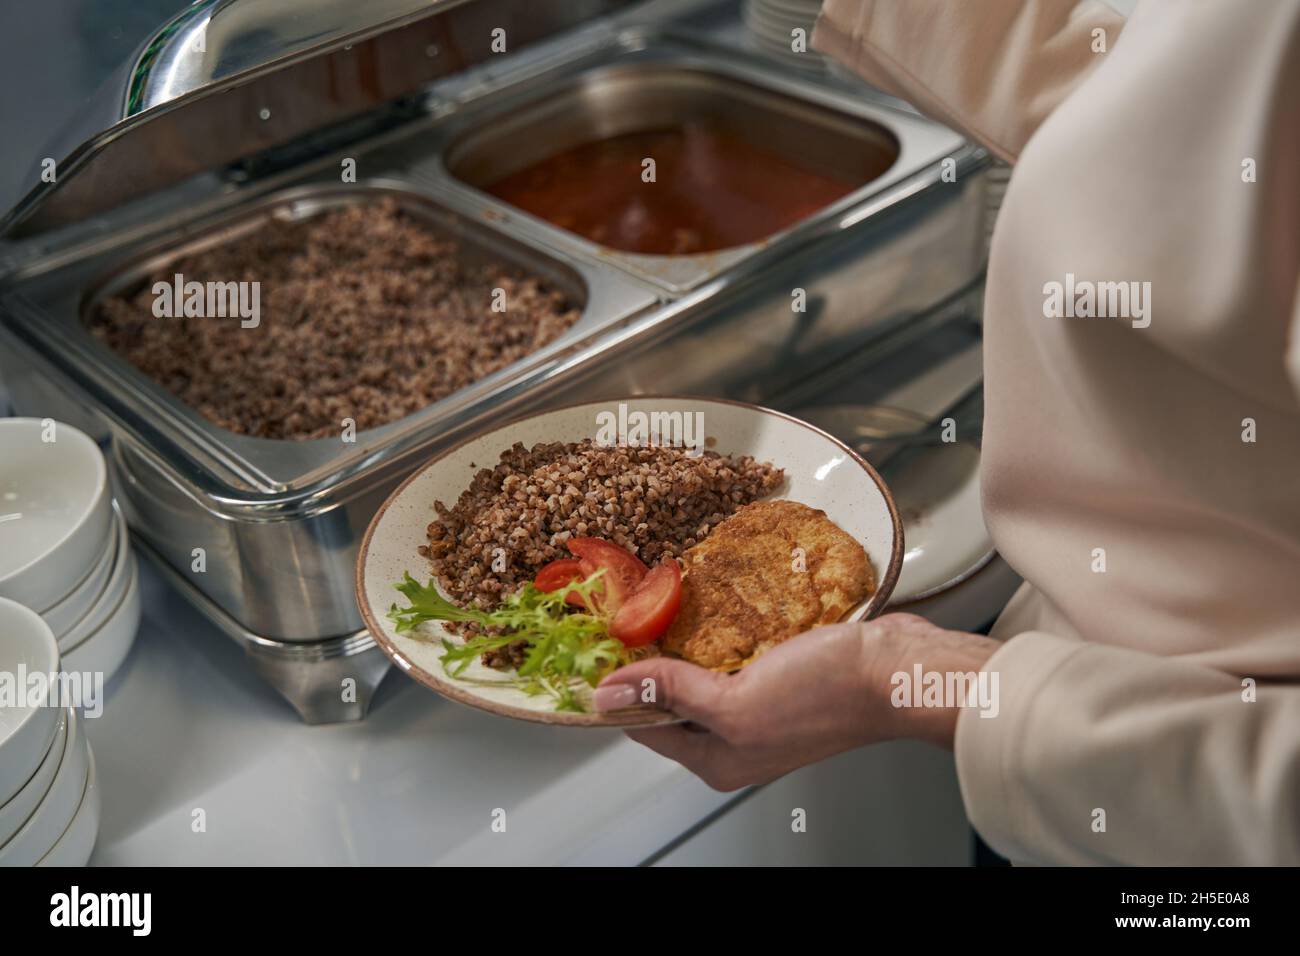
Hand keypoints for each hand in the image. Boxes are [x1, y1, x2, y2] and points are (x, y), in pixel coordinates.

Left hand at [592, 613, 999, 790]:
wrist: (897, 668)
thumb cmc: (828, 694)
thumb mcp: (735, 701)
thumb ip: (671, 694)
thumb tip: (609, 693)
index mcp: (718, 758)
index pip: (643, 725)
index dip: (616, 687)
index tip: (592, 646)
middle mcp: (735, 736)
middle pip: (669, 694)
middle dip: (646, 656)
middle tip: (624, 611)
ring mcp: (758, 701)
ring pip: (699, 666)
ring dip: (680, 635)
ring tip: (658, 600)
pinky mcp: (780, 669)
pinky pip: (732, 647)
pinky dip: (717, 626)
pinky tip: (706, 601)